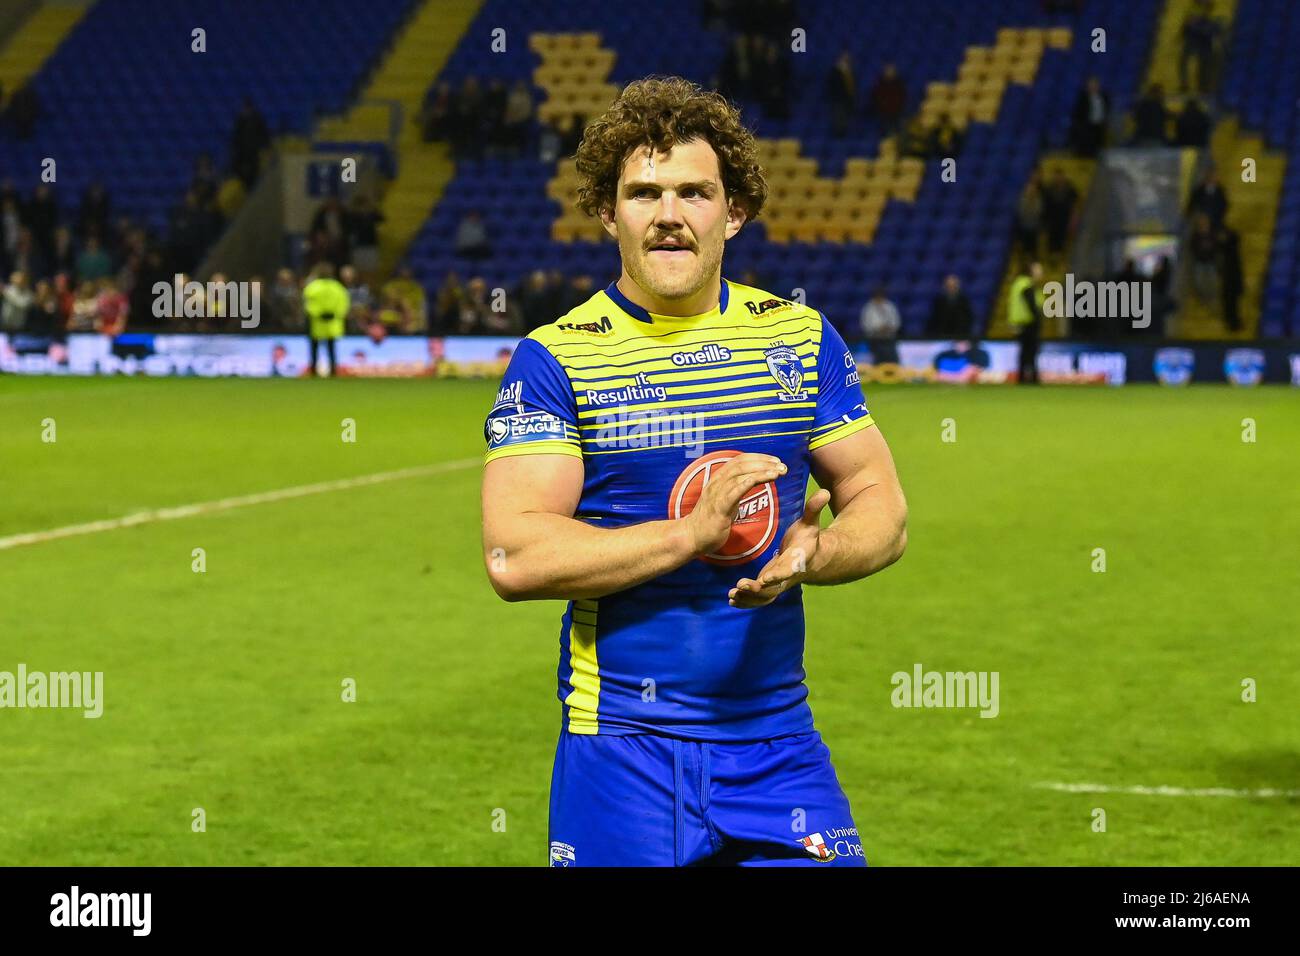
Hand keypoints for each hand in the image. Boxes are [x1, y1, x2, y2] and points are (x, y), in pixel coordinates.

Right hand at [682, 453, 786, 556]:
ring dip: (761, 471)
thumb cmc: (710, 520)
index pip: (740, 460)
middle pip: (742, 464)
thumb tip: (752, 482)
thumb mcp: (726, 500)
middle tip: (782, 466)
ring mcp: (717, 494)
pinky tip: (762, 479)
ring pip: (740, 475)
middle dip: (764, 463)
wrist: (691, 537)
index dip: (759, 457)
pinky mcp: (719, 507)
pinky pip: (735, 491)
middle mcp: (717, 482)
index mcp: (719, 479)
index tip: (775, 461)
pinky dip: (749, 482)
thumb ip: (737, 490)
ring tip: (778, 472)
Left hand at [729, 489, 830, 608]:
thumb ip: (813, 509)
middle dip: (758, 590)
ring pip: (765, 597)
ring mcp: (778, 584)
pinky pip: (760, 599)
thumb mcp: (810, 523)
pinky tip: (733, 600)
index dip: (778, 575)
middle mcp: (788, 576)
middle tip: (741, 586)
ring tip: (733, 595)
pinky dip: (747, 601)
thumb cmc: (807, 539)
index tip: (766, 578)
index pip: (789, 570)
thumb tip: (823, 491)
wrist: (812, 558)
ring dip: (749, 598)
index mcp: (796, 561)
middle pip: (774, 588)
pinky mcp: (770, 587)